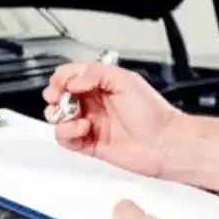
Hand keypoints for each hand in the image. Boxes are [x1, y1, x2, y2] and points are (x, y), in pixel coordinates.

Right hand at [42, 61, 181, 177]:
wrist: (163, 143)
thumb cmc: (152, 113)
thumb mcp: (126, 80)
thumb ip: (96, 74)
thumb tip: (73, 82)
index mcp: (102, 84)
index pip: (71, 76)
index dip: (61, 78)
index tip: (61, 83)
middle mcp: (94, 103)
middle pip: (60, 96)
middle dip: (55, 96)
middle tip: (60, 98)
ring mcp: (90, 123)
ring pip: (59, 118)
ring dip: (61, 116)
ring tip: (76, 116)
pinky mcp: (89, 144)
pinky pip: (66, 138)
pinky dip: (67, 133)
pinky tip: (83, 129)